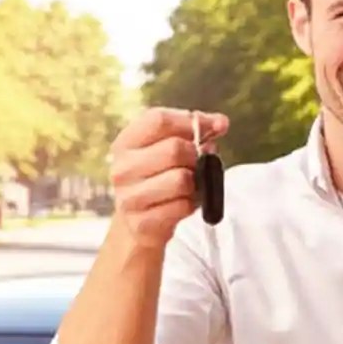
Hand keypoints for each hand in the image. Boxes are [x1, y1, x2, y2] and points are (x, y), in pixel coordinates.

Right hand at [107, 106, 228, 246]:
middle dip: (196, 156)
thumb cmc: (159, 178)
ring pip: (182, 179)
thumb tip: (220, 123)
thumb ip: (196, 131)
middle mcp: (122, 168)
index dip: (192, 121)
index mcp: (125, 143)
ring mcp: (129, 197)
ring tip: (188, 187)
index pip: (159, 120)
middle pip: (175, 149)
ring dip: (195, 183)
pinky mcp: (142, 223)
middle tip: (197, 165)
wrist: (140, 222)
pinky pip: (183, 206)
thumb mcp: (170, 148)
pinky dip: (190, 205)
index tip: (216, 128)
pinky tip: (181, 204)